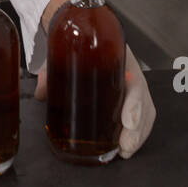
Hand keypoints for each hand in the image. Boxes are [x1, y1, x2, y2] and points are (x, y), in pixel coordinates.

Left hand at [35, 44, 155, 158]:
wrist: (84, 35)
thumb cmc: (80, 46)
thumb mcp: (64, 54)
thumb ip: (51, 71)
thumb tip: (42, 92)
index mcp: (120, 59)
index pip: (135, 82)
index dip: (135, 104)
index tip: (128, 122)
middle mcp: (130, 72)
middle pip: (143, 102)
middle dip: (138, 128)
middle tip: (125, 147)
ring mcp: (131, 85)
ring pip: (145, 111)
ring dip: (139, 134)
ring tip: (126, 151)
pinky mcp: (127, 96)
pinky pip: (140, 115)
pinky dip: (137, 132)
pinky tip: (127, 145)